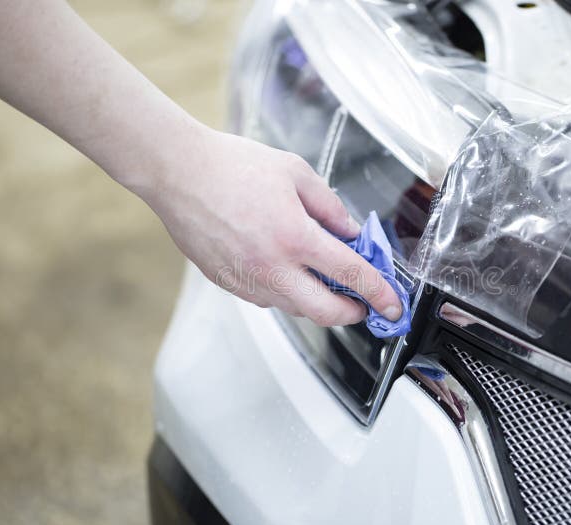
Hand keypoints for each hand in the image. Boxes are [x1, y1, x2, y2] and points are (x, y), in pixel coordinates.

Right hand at [137, 125, 402, 326]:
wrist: (177, 171)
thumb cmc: (231, 165)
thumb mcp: (296, 172)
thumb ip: (330, 207)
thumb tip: (351, 233)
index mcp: (295, 237)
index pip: (352, 275)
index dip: (380, 293)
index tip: (394, 305)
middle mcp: (271, 267)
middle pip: (326, 312)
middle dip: (353, 314)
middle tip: (364, 304)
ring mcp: (246, 280)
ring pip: (295, 308)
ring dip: (318, 301)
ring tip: (324, 278)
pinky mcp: (227, 282)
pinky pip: (267, 299)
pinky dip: (286, 292)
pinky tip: (286, 269)